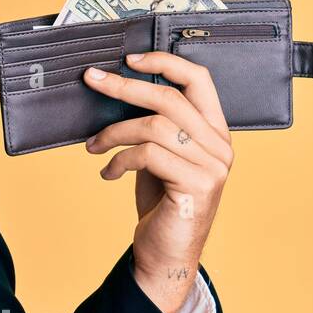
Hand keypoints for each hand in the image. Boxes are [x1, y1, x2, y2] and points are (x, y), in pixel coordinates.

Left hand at [81, 51, 232, 312]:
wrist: (166, 254)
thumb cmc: (160, 203)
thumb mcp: (158, 157)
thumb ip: (152, 127)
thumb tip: (115, 90)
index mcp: (214, 130)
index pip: (200, 79)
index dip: (165, 62)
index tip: (129, 58)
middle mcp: (220, 145)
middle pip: (170, 97)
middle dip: (125, 86)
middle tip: (92, 80)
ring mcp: (213, 166)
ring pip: (155, 126)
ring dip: (114, 132)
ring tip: (94, 146)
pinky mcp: (198, 186)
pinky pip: (148, 155)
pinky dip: (119, 160)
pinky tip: (107, 173)